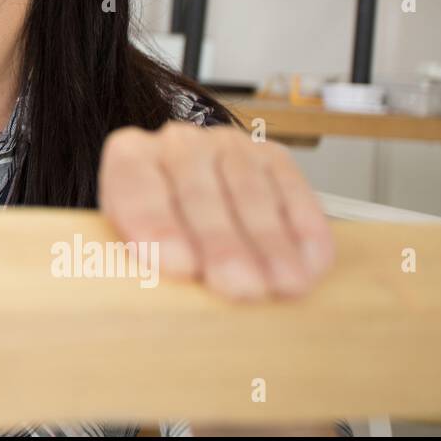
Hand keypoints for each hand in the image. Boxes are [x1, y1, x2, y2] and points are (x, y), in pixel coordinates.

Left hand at [97, 122, 334, 300]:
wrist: (189, 199)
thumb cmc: (158, 234)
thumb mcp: (132, 243)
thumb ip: (136, 260)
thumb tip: (162, 297)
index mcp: (130, 156)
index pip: (135, 185)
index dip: (155, 225)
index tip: (176, 265)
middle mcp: (178, 144)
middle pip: (198, 193)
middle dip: (222, 243)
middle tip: (239, 284)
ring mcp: (228, 145)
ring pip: (250, 192)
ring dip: (270, 243)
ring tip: (283, 284)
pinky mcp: (273, 157)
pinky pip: (294, 191)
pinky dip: (304, 231)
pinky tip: (310, 265)